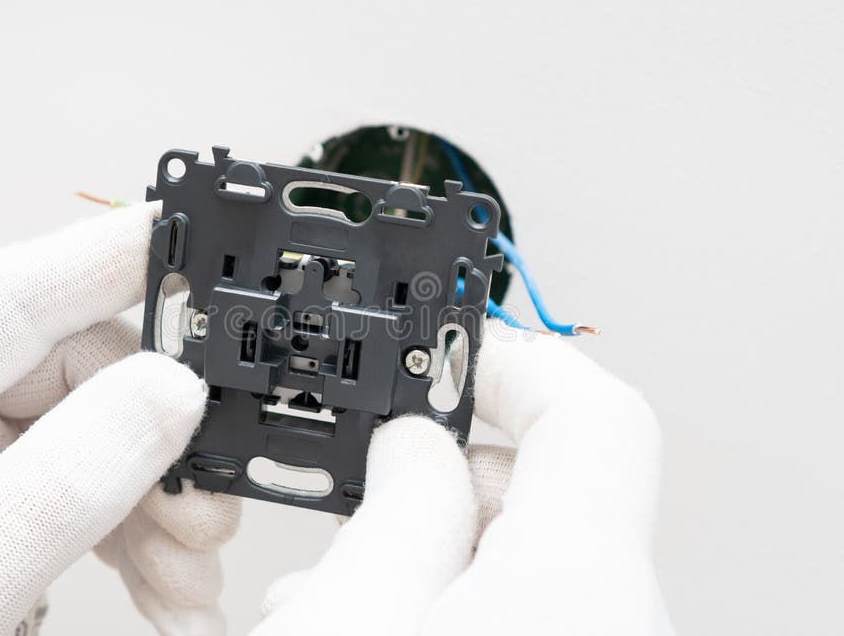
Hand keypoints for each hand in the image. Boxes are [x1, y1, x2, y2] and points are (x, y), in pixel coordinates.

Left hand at [0, 204, 238, 634]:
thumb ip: (51, 495)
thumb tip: (168, 396)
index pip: (29, 288)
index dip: (129, 254)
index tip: (219, 245)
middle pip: (97, 372)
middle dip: (170, 447)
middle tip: (205, 515)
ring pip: (115, 432)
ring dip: (168, 508)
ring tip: (185, 580)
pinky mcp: (1, 496)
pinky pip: (99, 486)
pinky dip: (147, 537)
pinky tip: (165, 582)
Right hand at [253, 331, 673, 635]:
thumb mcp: (345, 617)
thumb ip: (397, 510)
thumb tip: (414, 448)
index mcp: (574, 585)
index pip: (593, 412)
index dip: (515, 359)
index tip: (448, 350)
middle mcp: (613, 618)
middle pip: (549, 485)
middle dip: (448, 474)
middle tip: (369, 497)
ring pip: (527, 554)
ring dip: (438, 546)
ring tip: (350, 587)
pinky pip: (526, 607)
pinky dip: (457, 597)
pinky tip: (384, 617)